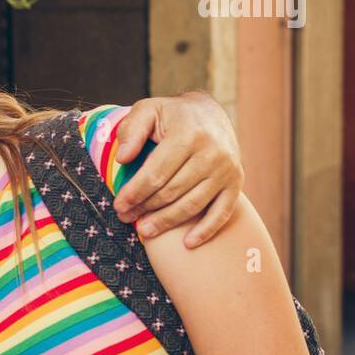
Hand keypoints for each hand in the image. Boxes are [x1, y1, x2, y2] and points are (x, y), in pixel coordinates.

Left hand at [112, 91, 243, 247]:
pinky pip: (222, 213)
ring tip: (144, 230)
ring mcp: (226, 170)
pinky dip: (206, 230)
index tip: (118, 205)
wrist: (211, 113)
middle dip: (145, 208)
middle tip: (125, 218)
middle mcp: (212, 153)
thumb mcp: (148, 110)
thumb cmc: (172, 115)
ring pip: (192, 205)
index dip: (134, 192)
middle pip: (172, 192)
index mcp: (188, 135)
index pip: (156, 173)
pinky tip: (188, 244)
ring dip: (166, 222)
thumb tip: (122, 159)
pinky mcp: (236, 183)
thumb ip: (132, 131)